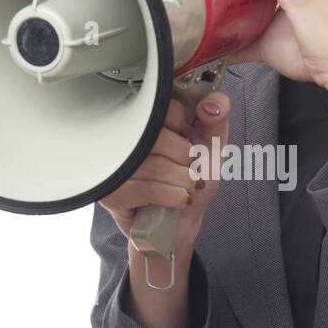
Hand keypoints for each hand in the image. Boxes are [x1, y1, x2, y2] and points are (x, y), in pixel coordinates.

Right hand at [98, 93, 230, 242]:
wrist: (178, 225)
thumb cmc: (191, 183)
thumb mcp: (212, 149)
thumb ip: (217, 120)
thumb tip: (213, 102)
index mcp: (150, 122)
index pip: (165, 108)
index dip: (183, 126)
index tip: (189, 139)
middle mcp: (126, 139)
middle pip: (158, 135)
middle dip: (185, 157)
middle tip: (189, 168)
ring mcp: (115, 166)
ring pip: (155, 165)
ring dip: (181, 180)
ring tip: (184, 187)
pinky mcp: (111, 192)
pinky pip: (148, 188)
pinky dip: (172, 196)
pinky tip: (177, 200)